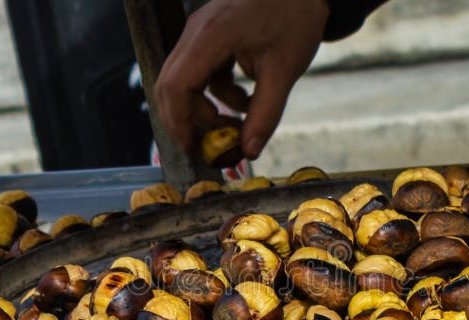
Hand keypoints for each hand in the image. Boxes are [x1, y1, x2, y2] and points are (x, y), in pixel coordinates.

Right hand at [155, 0, 329, 159]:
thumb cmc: (296, 19)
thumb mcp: (284, 72)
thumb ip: (265, 115)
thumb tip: (249, 151)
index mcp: (212, 36)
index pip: (176, 86)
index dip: (179, 122)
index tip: (194, 148)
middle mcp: (197, 31)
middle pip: (171, 85)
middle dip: (189, 119)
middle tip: (211, 144)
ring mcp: (201, 32)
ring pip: (185, 81)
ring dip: (208, 107)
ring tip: (240, 122)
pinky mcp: (210, 36)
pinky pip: (201, 72)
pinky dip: (218, 93)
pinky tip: (245, 99)